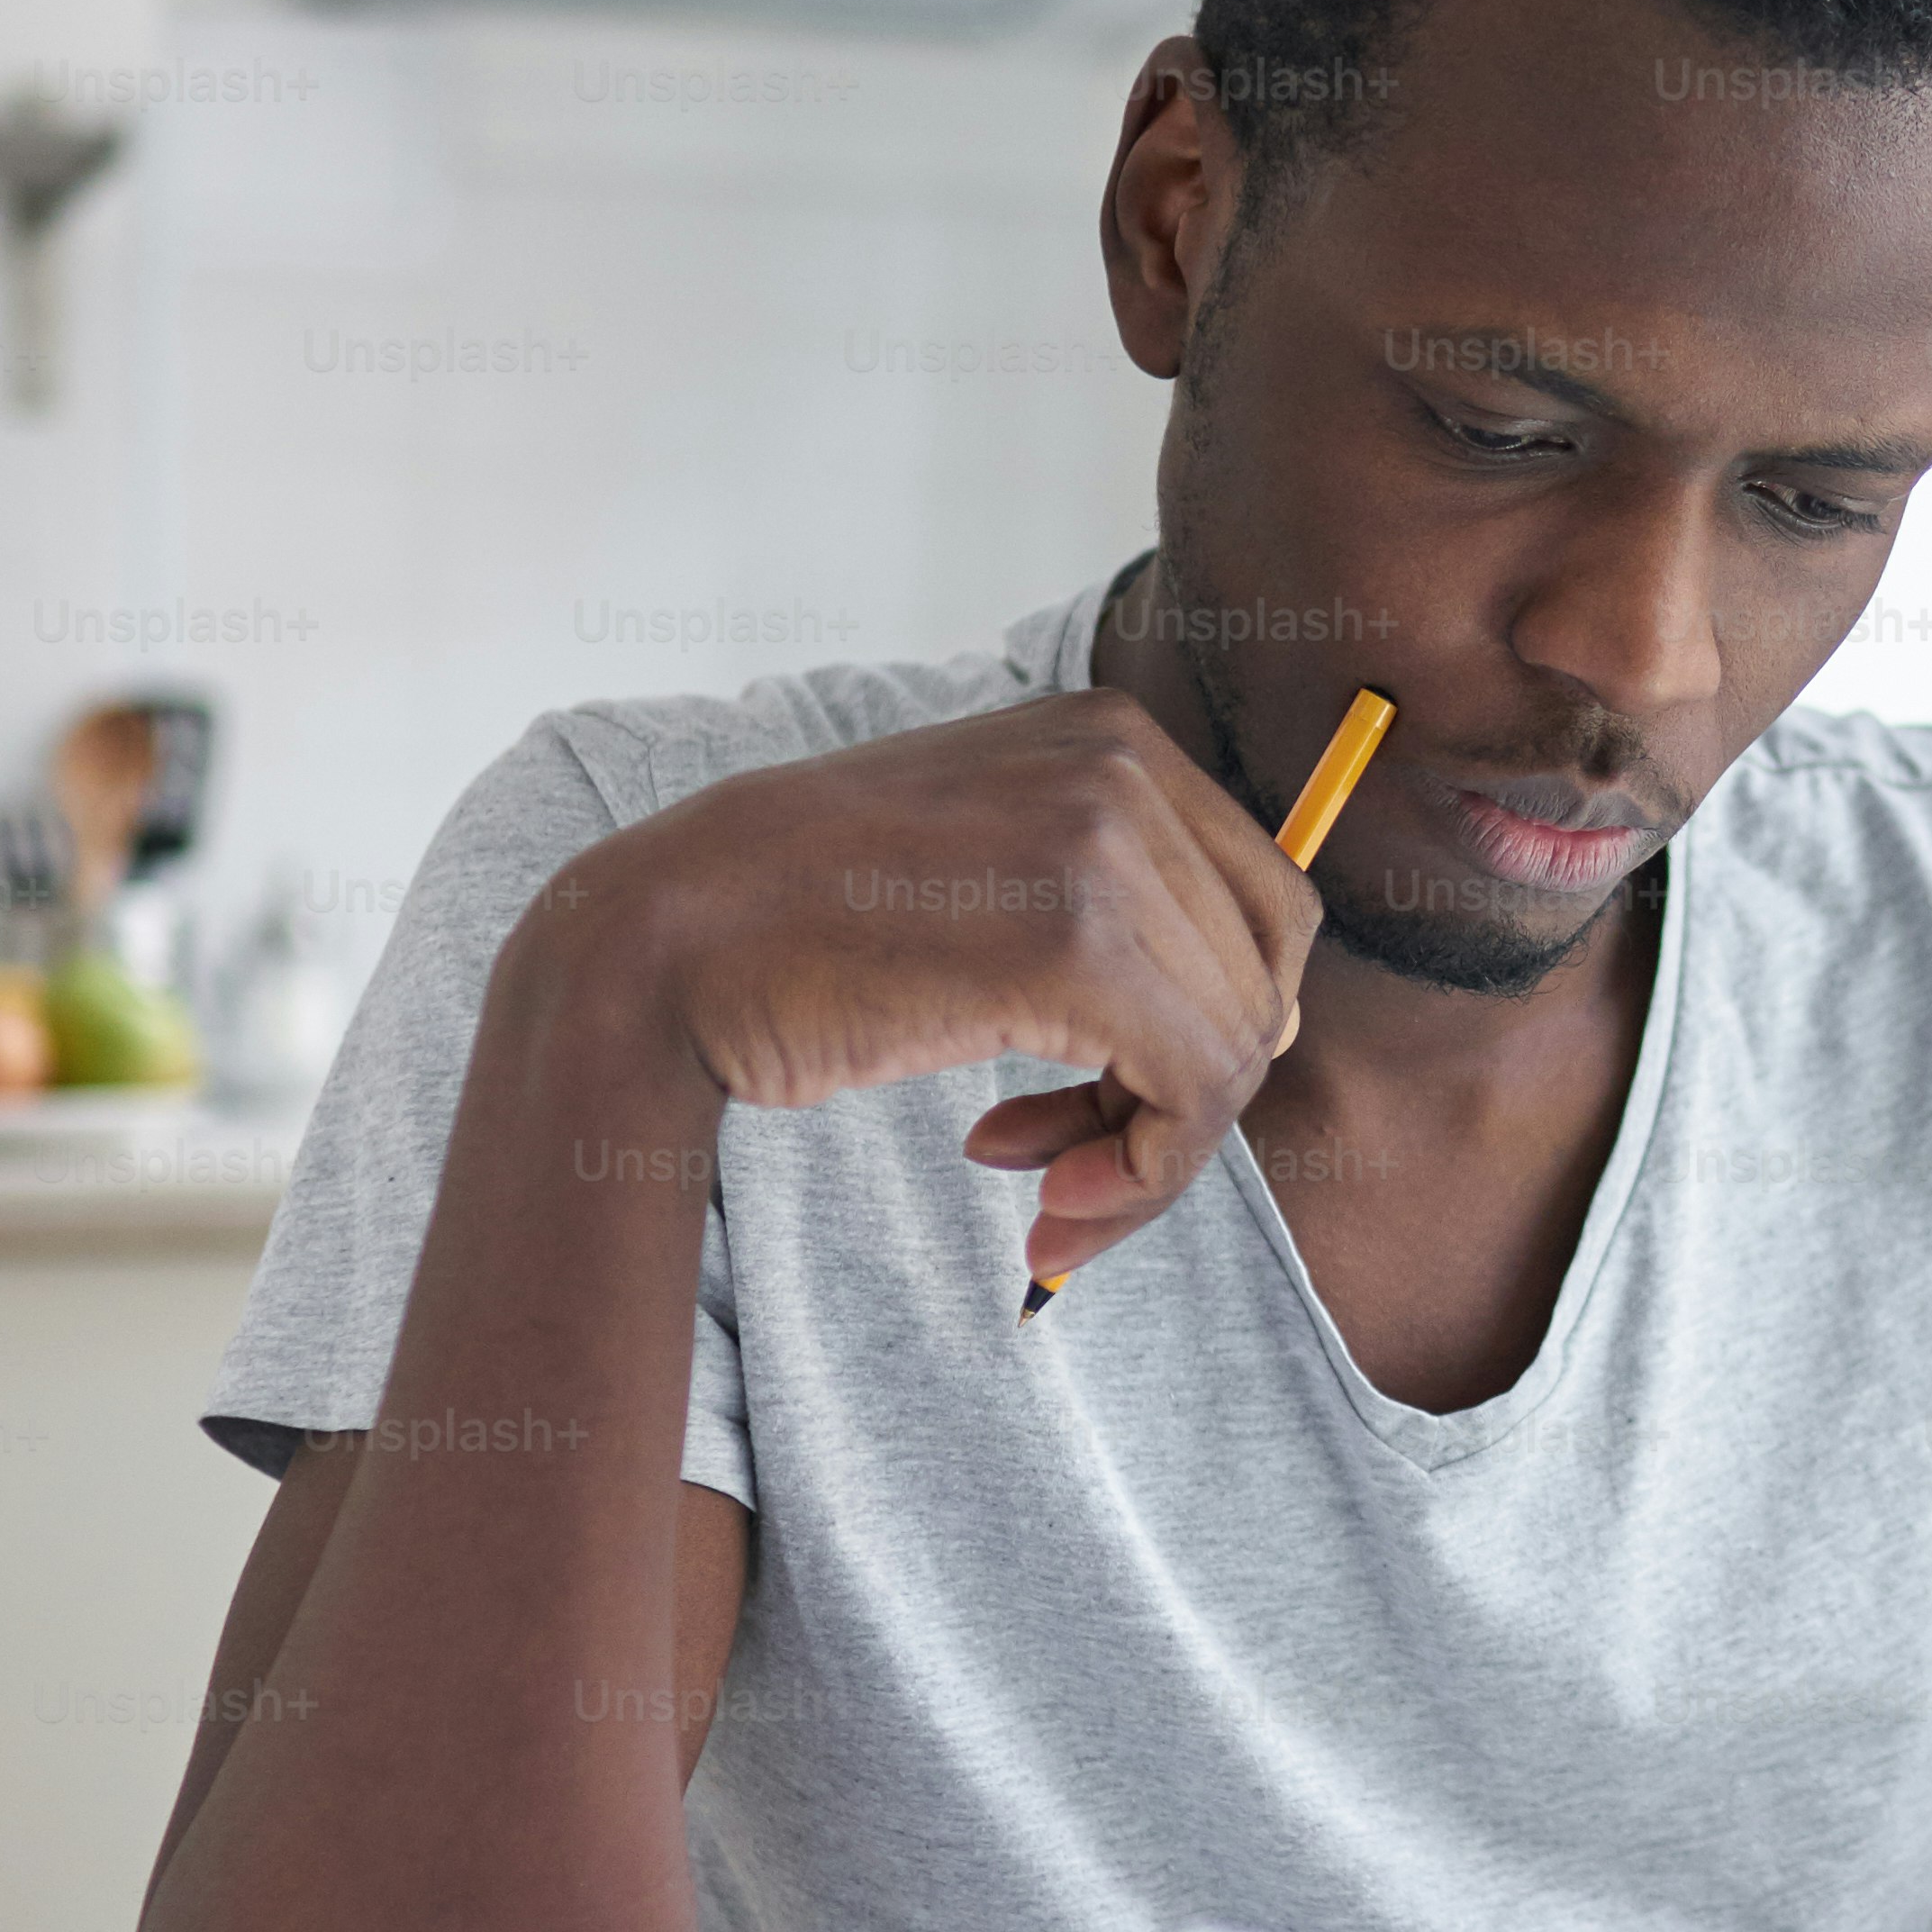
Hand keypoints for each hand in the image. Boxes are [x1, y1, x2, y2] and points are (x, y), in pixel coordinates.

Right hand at [511, 689, 1321, 1287]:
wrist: (665, 943)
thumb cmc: (807, 930)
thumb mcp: (985, 868)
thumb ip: (1112, 908)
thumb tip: (1265, 1028)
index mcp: (1112, 734)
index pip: (1265, 904)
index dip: (1219, 1027)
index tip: (1116, 1103)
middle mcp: (1125, 765)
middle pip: (1262, 978)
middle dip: (1185, 1098)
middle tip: (1071, 1165)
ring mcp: (1106, 846)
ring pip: (1234, 1048)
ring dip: (1150, 1156)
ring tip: (1043, 1189)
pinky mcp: (1080, 945)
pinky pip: (1193, 1094)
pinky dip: (1141, 1177)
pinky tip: (1037, 1197)